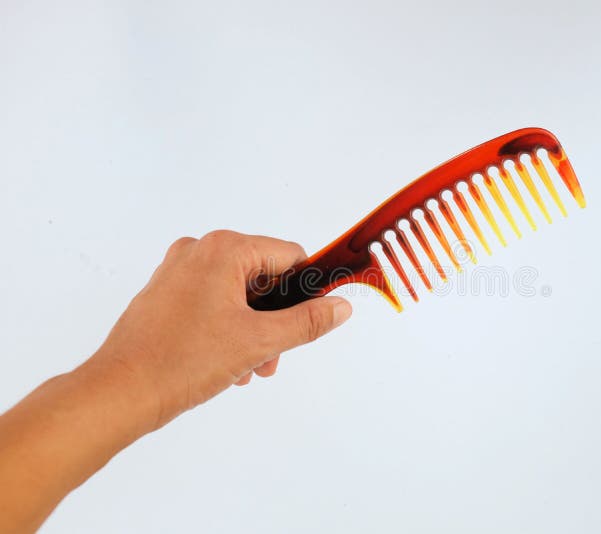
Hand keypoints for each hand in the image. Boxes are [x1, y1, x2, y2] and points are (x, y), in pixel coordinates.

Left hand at [93, 230, 351, 429]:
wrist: (120, 392)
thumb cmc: (184, 361)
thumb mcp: (259, 341)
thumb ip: (307, 322)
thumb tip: (340, 308)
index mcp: (224, 250)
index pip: (289, 257)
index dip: (307, 289)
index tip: (313, 320)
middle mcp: (200, 250)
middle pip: (264, 277)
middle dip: (276, 318)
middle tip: (274, 355)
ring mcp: (178, 271)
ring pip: (239, 294)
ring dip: (254, 329)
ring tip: (249, 368)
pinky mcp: (166, 293)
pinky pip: (213, 302)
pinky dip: (228, 328)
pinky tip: (227, 364)